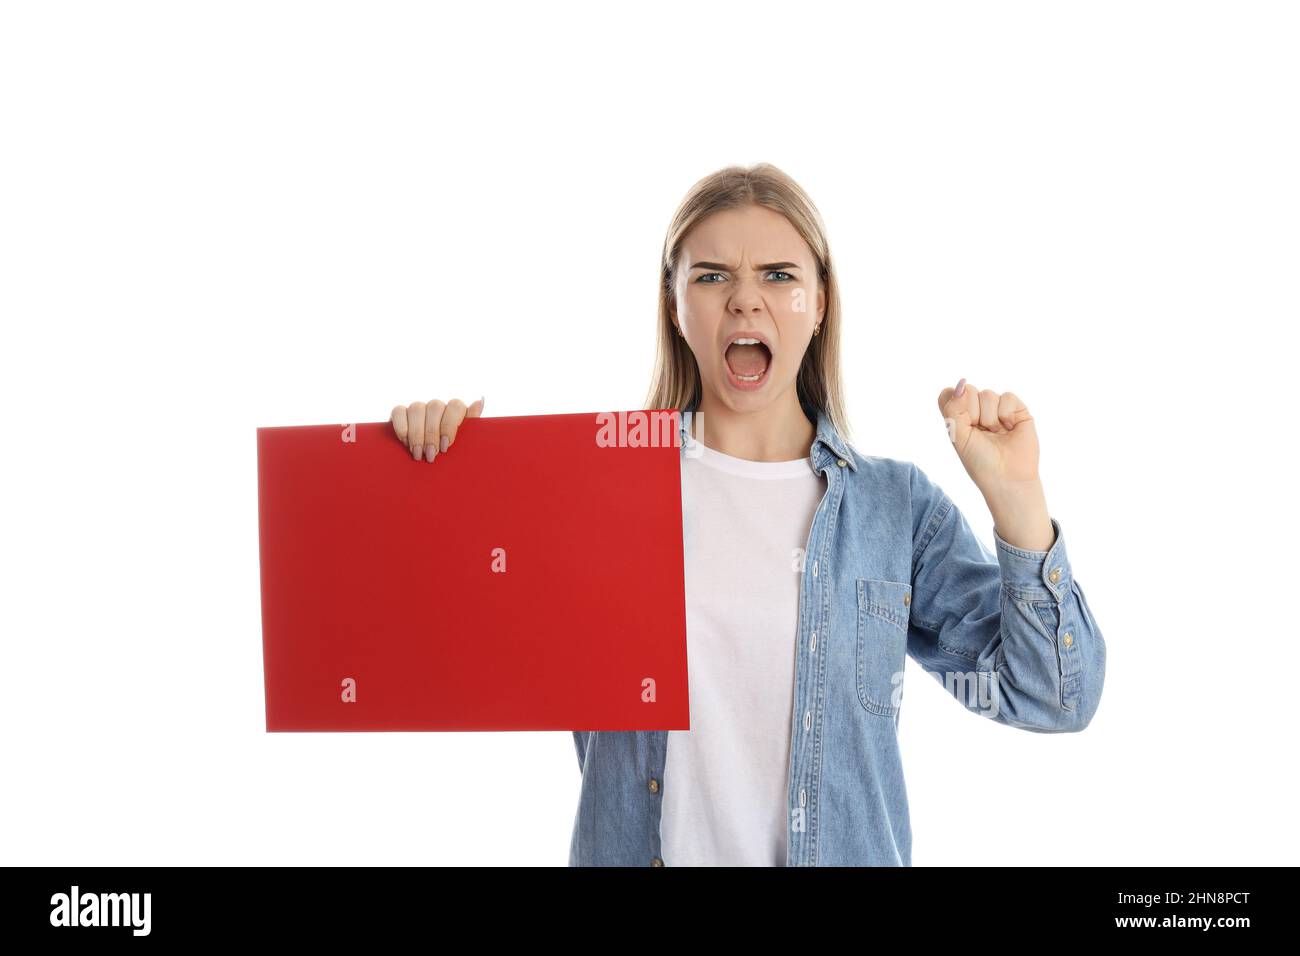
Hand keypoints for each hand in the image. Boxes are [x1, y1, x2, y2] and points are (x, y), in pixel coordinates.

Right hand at [390, 396, 484, 461]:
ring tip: (418, 454)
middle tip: (431, 455)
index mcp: (456, 411)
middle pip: (435, 408)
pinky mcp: (400, 413)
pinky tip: (406, 443)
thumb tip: (480, 400)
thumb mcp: (464, 442)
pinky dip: (402, 427)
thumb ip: (471, 422)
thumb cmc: (450, 454)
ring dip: (417, 434)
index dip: (450, 425)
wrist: (427, 462)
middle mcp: (437, 407)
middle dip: (432, 434)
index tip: (446, 446)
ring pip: (417, 409)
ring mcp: (419, 408)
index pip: (455, 406)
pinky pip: (398, 411)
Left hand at [937, 378, 1037, 493]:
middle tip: (981, 433)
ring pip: (987, 394)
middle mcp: (977, 410)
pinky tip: (1008, 429)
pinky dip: (1006, 415)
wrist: (1007, 477)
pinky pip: (1007, 396)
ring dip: (990, 418)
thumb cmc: (980, 461)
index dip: (954, 404)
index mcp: (958, 416)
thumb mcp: (957, 435)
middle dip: (973, 414)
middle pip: (968, 391)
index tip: (962, 424)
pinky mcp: (1017, 409)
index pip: (949, 393)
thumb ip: (953, 408)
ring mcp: (997, 408)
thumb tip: (962, 383)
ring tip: (996, 434)